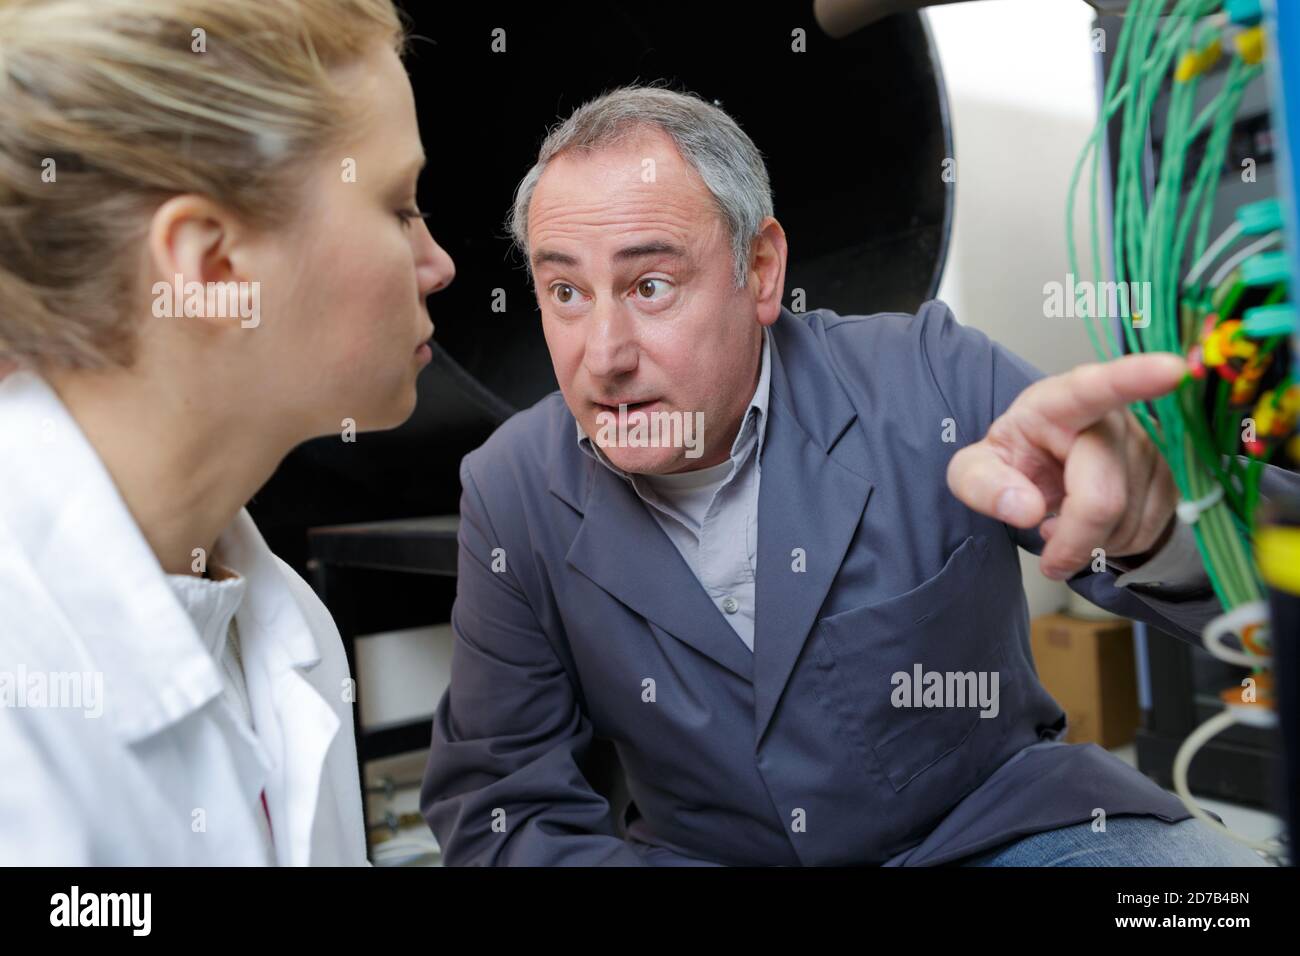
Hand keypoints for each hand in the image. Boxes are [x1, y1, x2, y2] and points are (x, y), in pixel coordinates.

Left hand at [946, 353, 1185, 579]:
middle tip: (1050, 558)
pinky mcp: (1171, 475)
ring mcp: (1149, 445)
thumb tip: (1025, 508)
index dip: (1136, 378)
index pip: (1097, 388)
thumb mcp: (975, 470)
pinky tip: (1096, 527)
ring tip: (1068, 522)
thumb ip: (983, 486)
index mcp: (1059, 402)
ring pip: (1128, 521)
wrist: (1046, 462)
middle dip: (1074, 540)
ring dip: (1094, 542)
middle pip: (1104, 497)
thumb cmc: (1016, 456)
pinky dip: (1117, 544)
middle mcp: (1113, 417)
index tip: (1170, 369)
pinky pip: (1149, 529)